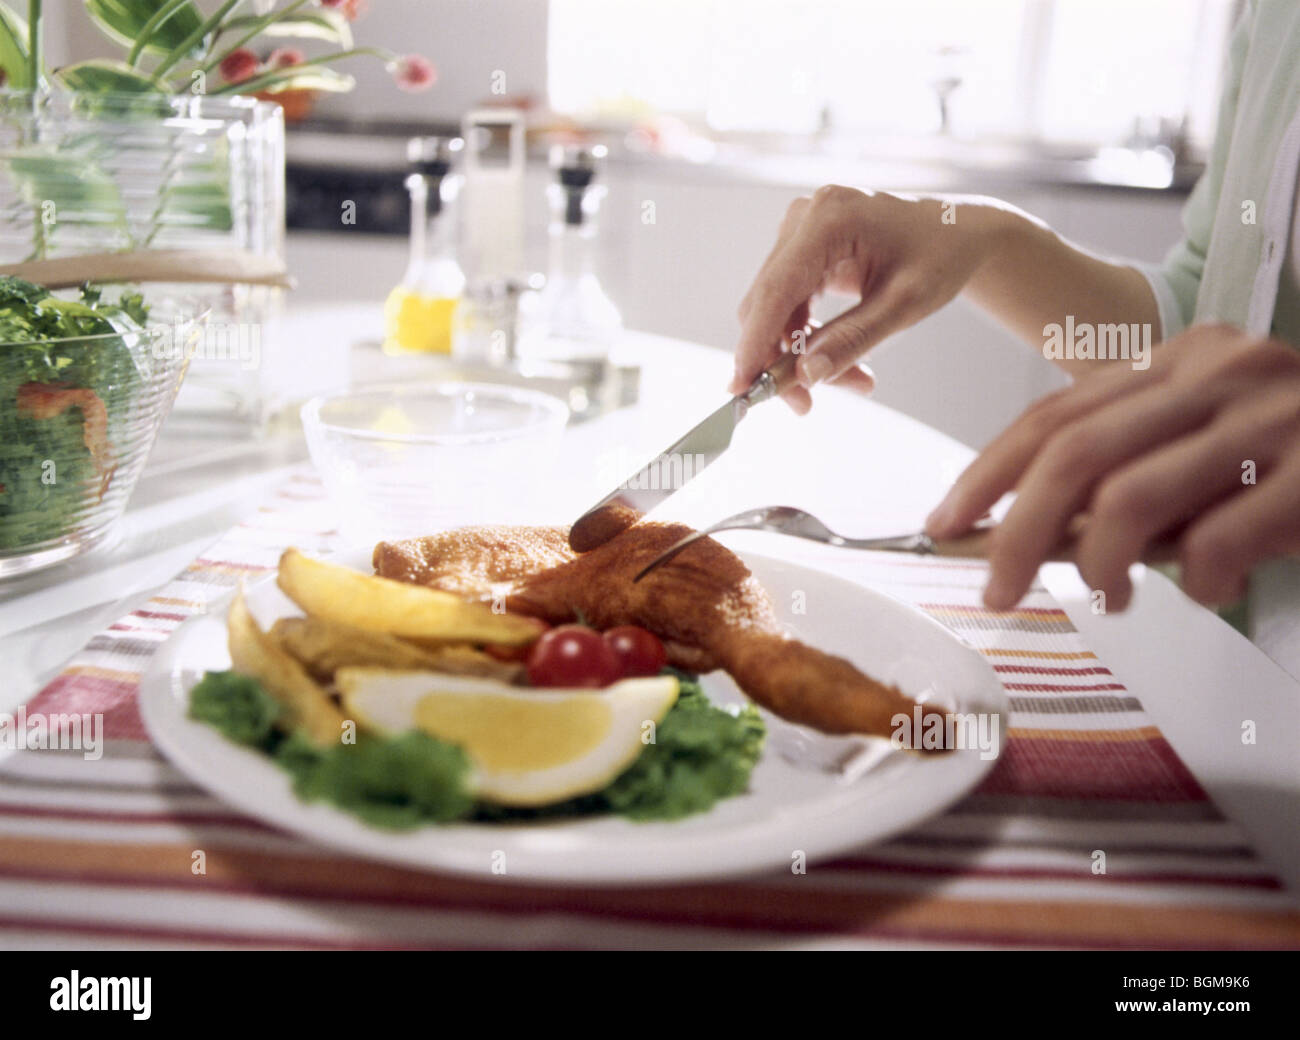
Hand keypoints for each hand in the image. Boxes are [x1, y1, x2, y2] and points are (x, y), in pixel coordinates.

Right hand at [729, 186, 1006, 412]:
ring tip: (852, 381)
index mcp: (831, 218)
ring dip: (799, 352)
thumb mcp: (904, 306)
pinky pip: (788, 303)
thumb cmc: (941, 257)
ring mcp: (799, 231)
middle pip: (767, 302)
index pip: (776, 290)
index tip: (742, 388)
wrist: (957, 232)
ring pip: (774, 309)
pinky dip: (807, 337)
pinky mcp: (801, 248)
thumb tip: (805, 375)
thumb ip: (852, 340)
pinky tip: (838, 360)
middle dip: (782, 358)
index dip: (754, 343)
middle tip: (805, 404)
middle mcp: (805, 217)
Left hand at [925, 325, 1299, 610]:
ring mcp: (1272, 416)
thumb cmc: (1299, 453)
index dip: (987, 471)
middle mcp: (1219, 373)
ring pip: (1131, 495)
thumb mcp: (1205, 444)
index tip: (945, 521)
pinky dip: (1194, 580)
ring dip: (1097, 562)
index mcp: (1181, 360)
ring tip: (1106, 598)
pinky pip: (1219, 538)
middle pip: (1074, 454)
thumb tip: (1032, 535)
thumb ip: (1130, 473)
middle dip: (1015, 531)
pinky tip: (1205, 590)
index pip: (1055, 415)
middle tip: (995, 589)